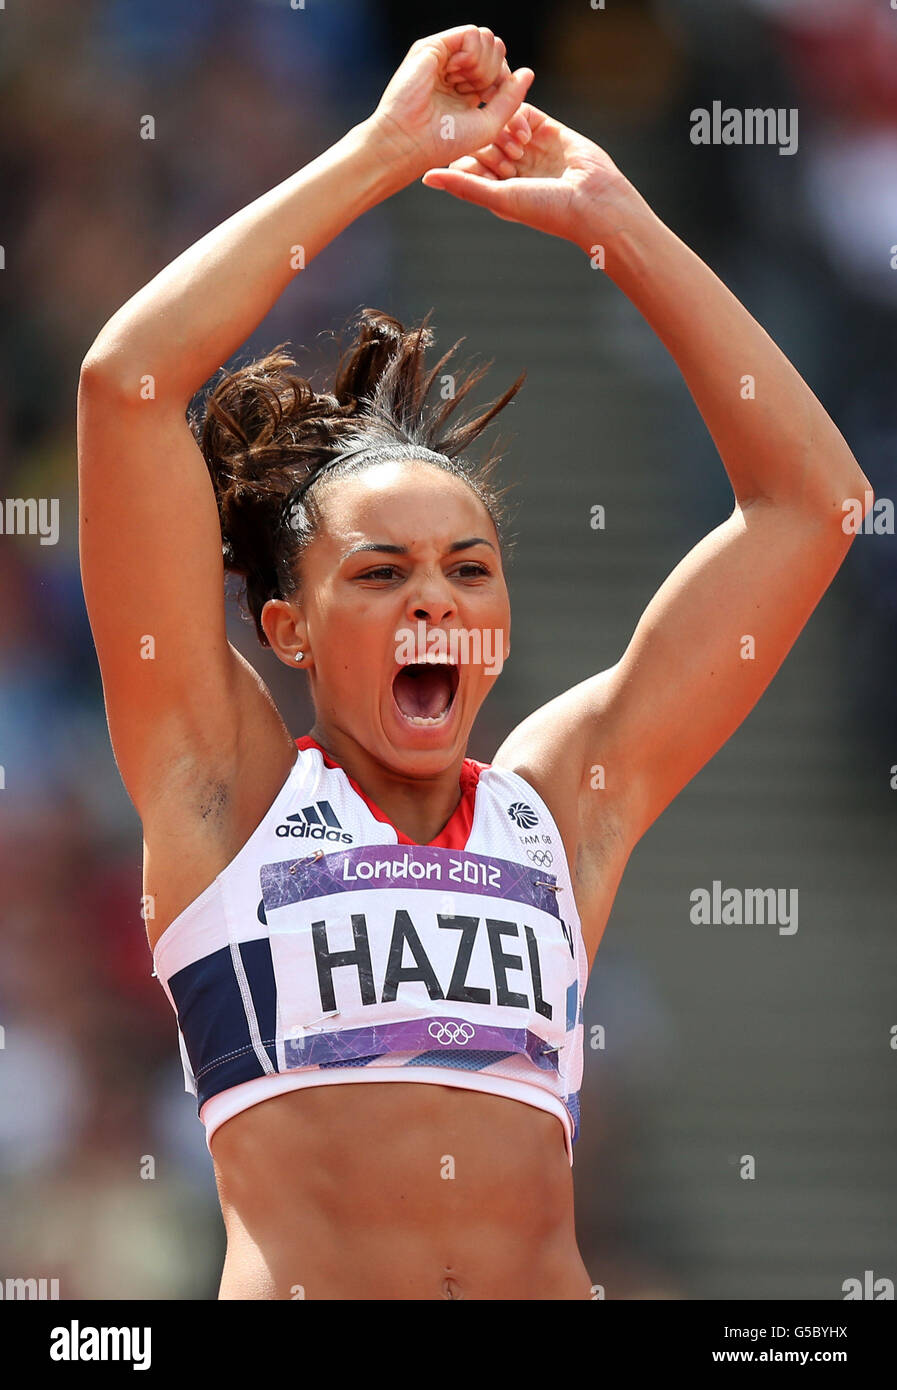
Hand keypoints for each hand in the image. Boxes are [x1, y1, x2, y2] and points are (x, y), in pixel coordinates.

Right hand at [367, 25, 533, 181]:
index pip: (500, 70)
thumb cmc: (443, 142)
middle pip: (495, 51)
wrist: (408, 141)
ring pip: (486, 39)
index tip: (499, 109)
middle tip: (483, 96)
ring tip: (469, 86)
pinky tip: (461, 73)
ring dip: (486, 64)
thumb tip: (528, 72)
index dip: (506, 84)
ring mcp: (444, 58)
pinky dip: (474, 54)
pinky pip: (471, 34)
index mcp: (468, 92)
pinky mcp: (433, 47)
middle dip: (497, 72)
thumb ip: (510, 97)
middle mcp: (456, 73)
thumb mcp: (489, 124)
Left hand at [420, 101, 633, 247]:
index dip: (466, 157)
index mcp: (497, 190)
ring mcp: (530, 148)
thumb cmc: (546, 208)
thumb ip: (462, 185)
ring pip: (502, 125)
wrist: (592, 199)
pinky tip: (523, 128)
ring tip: (516, 148)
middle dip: (486, 143)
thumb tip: (424, 177)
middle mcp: (512, 169)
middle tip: (498, 154)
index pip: (468, 165)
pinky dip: (519, 116)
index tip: (468, 156)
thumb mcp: (499, 197)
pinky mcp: (548, 130)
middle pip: (483, 142)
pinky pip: (524, 112)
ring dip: (503, 131)